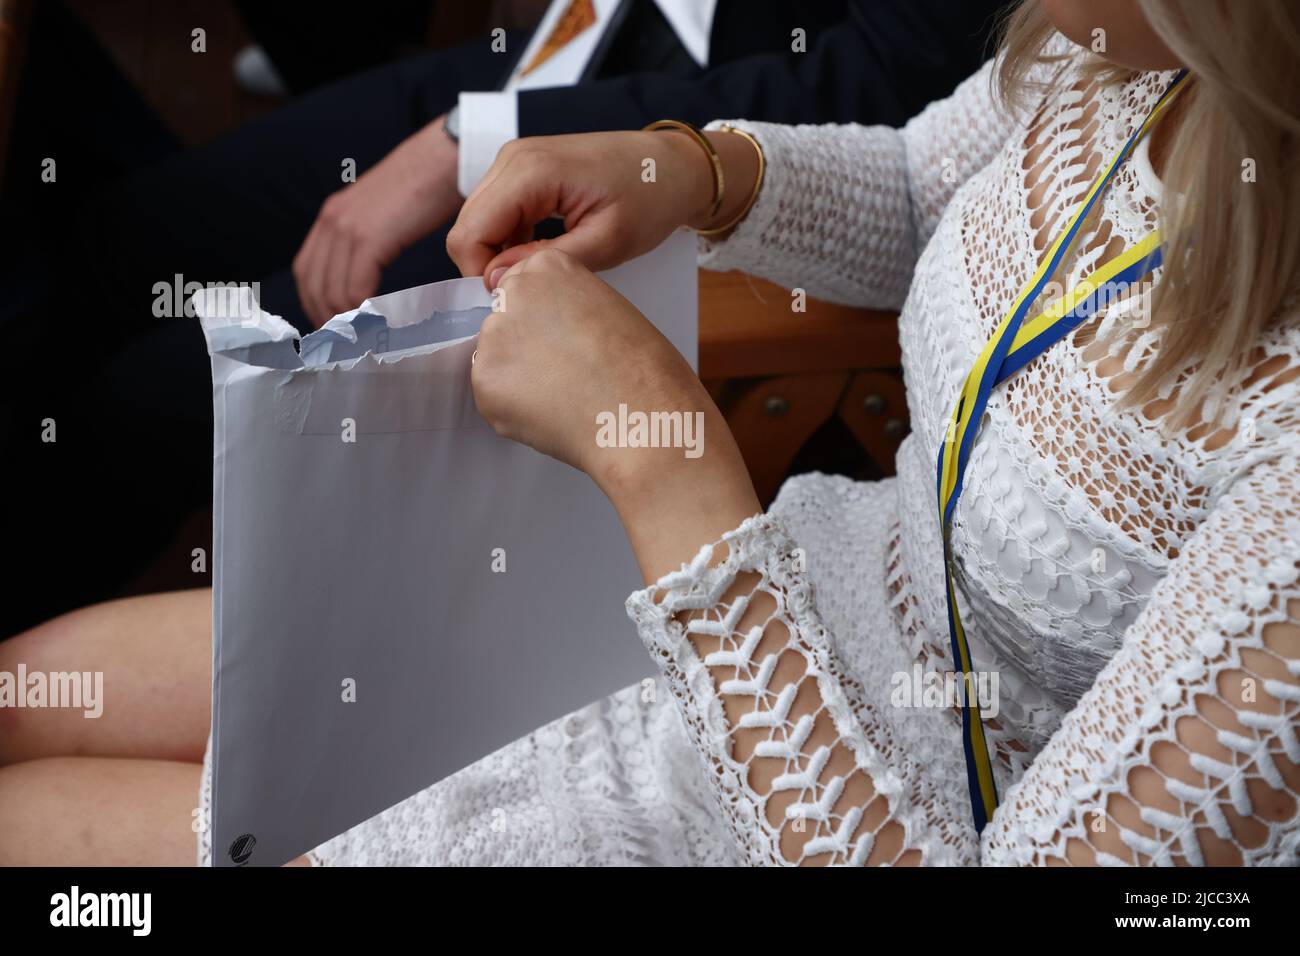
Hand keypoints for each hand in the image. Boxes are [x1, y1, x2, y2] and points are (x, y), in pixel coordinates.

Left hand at [293, 115, 460, 326]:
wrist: (447, 158)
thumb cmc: (430, 187)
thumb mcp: (388, 214)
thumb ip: (375, 241)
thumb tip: (376, 276)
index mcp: (334, 215)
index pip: (307, 270)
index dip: (314, 302)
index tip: (334, 326)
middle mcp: (332, 220)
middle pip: (311, 283)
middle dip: (324, 317)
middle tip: (345, 343)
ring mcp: (347, 227)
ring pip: (330, 290)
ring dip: (343, 319)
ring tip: (362, 338)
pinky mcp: (368, 236)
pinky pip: (353, 286)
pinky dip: (361, 309)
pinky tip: (377, 320)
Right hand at [447, 127, 758, 288]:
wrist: (673, 165)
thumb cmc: (651, 198)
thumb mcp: (606, 241)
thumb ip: (546, 262)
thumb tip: (495, 282)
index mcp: (530, 171)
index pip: (470, 235)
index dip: (483, 276)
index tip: (520, 298)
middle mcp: (512, 158)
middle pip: (467, 228)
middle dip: (489, 267)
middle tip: (534, 290)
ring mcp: (514, 160)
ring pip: (478, 222)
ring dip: (500, 253)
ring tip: (544, 270)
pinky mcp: (522, 169)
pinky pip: (496, 213)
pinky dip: (510, 238)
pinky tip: (543, 252)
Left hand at [471, 249, 758, 580]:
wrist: (644, 419)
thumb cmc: (645, 372)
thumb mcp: (609, 309)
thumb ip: (567, 309)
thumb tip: (544, 332)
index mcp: (547, 266)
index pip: (525, 288)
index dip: (546, 322)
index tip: (564, 340)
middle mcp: (513, 294)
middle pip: (506, 321)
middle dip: (527, 348)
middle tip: (566, 374)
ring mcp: (493, 339)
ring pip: (496, 360)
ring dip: (519, 379)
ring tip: (565, 396)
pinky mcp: (483, 383)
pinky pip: (492, 397)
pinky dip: (515, 410)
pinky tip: (552, 414)